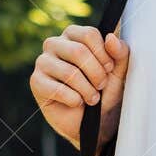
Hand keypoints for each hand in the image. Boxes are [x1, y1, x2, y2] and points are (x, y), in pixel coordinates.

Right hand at [29, 24, 129, 154]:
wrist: (94, 122)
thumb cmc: (104, 91)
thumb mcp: (117, 71)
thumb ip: (119, 52)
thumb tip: (111, 38)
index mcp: (73, 35)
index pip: (88, 34)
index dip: (103, 54)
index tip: (109, 69)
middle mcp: (54, 44)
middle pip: (78, 51)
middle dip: (96, 73)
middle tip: (101, 86)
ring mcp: (43, 62)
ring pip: (69, 72)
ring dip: (87, 90)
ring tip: (92, 98)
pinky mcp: (36, 82)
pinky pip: (58, 89)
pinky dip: (74, 100)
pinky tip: (76, 103)